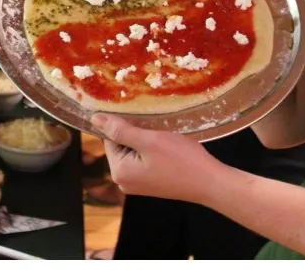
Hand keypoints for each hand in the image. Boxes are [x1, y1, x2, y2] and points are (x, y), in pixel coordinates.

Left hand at [93, 113, 218, 203]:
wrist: (209, 182)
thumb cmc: (181, 160)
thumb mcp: (149, 140)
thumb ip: (120, 130)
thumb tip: (94, 119)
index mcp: (119, 171)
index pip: (110, 138)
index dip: (126, 126)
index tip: (144, 122)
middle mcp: (124, 181)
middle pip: (121, 145)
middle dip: (136, 134)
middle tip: (157, 130)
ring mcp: (137, 185)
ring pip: (134, 151)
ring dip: (146, 141)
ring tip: (164, 139)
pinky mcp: (150, 184)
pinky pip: (143, 160)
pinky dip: (153, 151)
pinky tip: (168, 149)